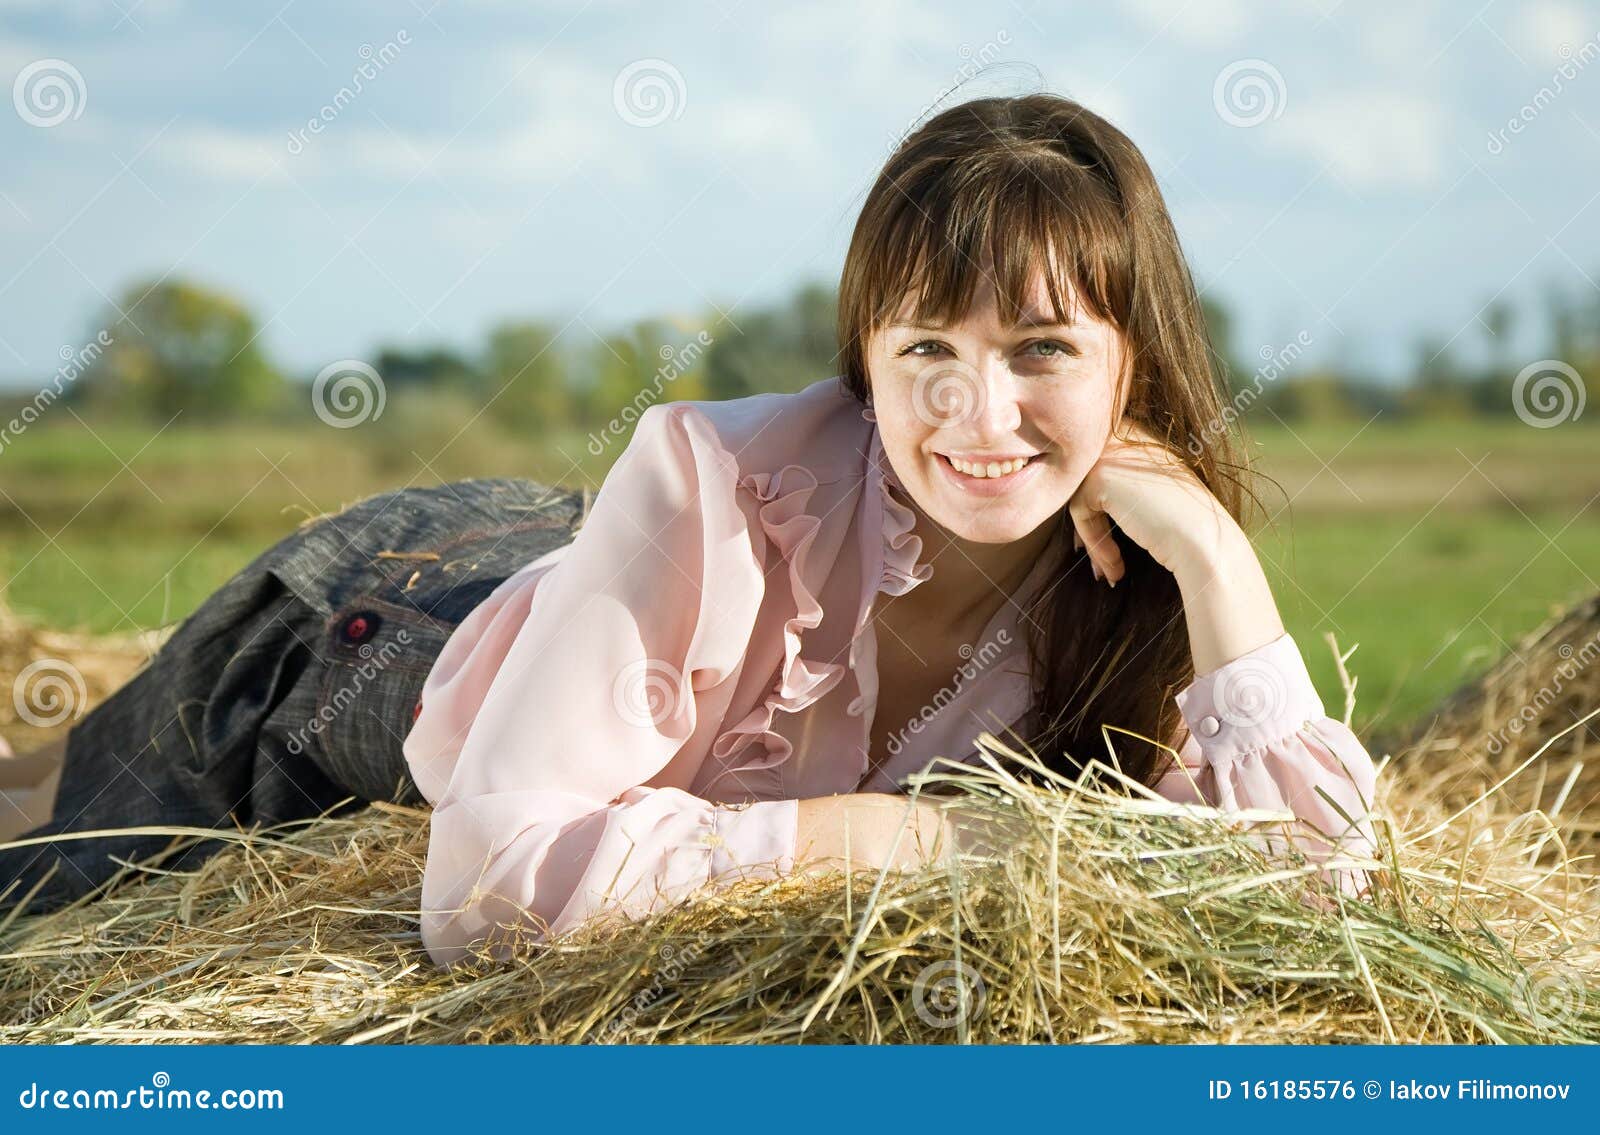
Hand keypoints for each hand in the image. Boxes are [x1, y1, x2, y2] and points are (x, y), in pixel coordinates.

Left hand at [1066, 419, 1284, 675]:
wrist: (1204, 541)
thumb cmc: (1187, 527)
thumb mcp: (1153, 496)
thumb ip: (1123, 487)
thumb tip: (1082, 498)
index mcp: (1144, 437)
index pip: (1101, 467)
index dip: (1099, 508)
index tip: (1105, 542)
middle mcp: (1128, 435)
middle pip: (1085, 480)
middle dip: (1090, 525)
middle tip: (1101, 563)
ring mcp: (1113, 451)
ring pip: (1079, 496)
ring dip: (1091, 538)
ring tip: (1108, 570)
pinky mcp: (1101, 474)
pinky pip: (1079, 510)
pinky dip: (1093, 541)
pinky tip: (1114, 565)